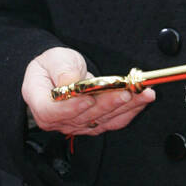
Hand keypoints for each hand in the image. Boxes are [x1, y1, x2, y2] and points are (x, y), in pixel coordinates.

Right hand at [22, 46, 154, 136]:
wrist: (60, 73)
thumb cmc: (54, 65)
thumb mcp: (54, 59)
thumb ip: (62, 71)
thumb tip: (72, 83)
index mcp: (41, 104)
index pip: (51, 112)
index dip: (70, 108)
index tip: (88, 98)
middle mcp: (59, 120)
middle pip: (84, 117)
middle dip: (108, 104)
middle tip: (126, 91)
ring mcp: (78, 125)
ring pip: (103, 120)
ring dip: (126, 107)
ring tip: (143, 93)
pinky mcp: (95, 125)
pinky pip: (114, 121)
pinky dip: (131, 110)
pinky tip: (144, 99)